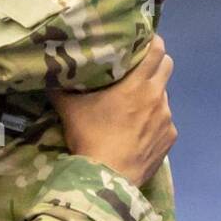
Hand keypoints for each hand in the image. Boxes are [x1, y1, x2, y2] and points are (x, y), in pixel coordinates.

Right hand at [51, 35, 176, 187]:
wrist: (107, 178)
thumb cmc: (90, 137)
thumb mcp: (69, 109)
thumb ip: (61, 87)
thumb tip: (50, 71)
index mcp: (137, 83)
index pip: (157, 49)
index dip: (152, 42)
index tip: (142, 43)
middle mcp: (157, 96)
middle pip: (167, 66)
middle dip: (156, 65)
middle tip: (138, 72)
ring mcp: (167, 118)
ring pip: (164, 97)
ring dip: (152, 97)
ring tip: (134, 110)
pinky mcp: (169, 138)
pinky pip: (164, 124)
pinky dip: (154, 124)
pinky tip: (138, 135)